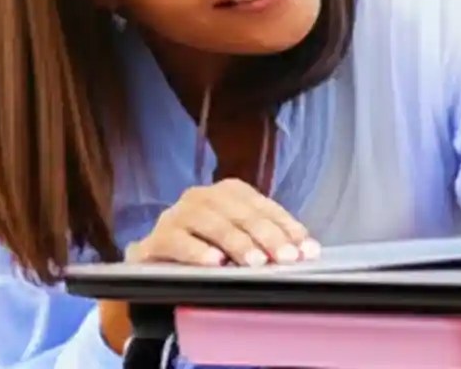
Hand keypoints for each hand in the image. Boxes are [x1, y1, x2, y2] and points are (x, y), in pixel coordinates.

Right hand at [126, 178, 318, 267]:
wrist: (158, 268)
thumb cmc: (207, 253)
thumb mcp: (240, 243)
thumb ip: (267, 242)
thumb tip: (306, 251)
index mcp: (226, 193)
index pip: (261, 205)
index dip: (286, 226)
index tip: (306, 249)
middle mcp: (200, 197)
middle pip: (237, 211)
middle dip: (266, 234)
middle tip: (285, 257)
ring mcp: (175, 215)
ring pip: (208, 221)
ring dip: (235, 241)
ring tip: (255, 262)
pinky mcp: (155, 239)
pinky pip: (176, 240)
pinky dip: (196, 251)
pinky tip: (215, 263)